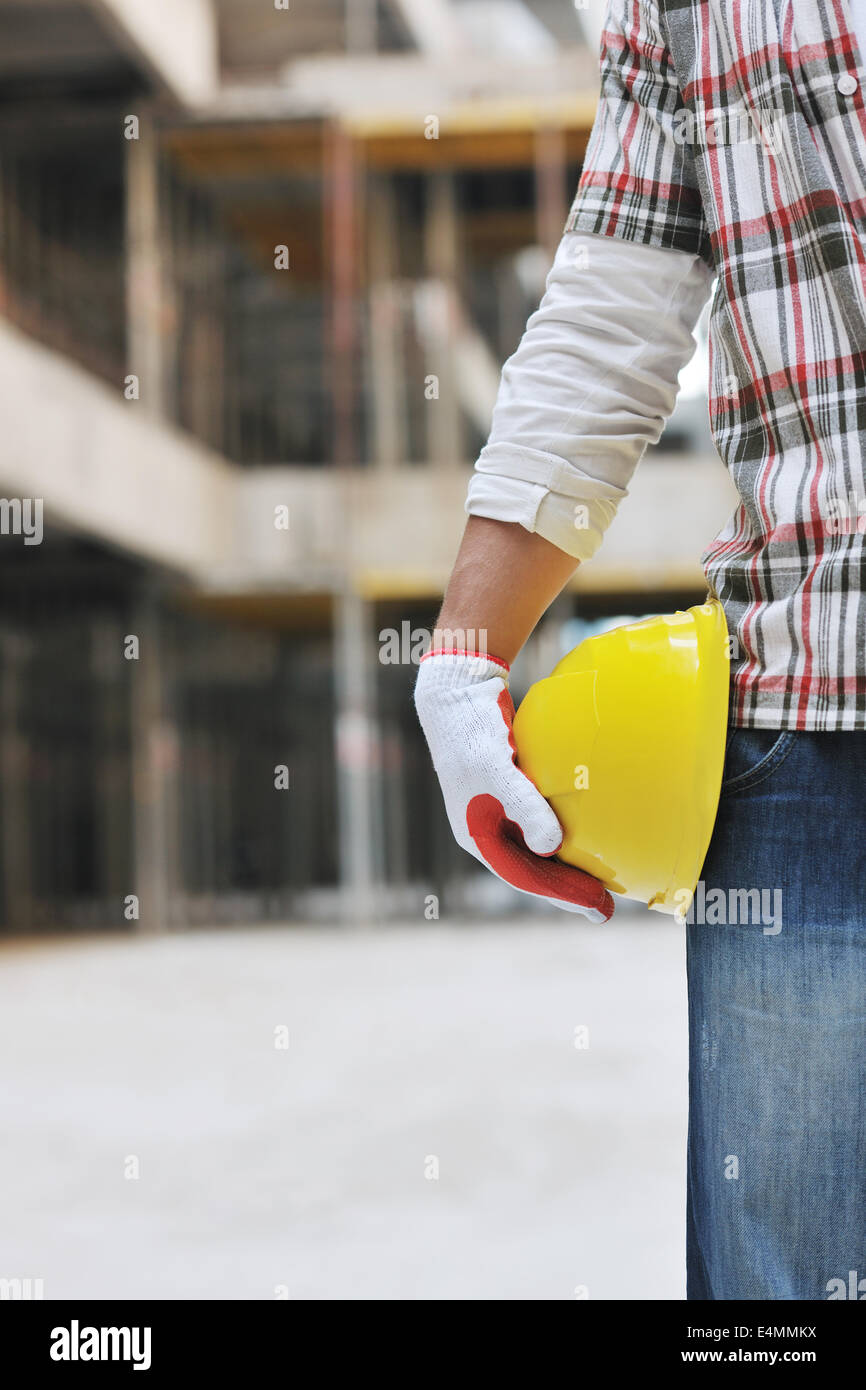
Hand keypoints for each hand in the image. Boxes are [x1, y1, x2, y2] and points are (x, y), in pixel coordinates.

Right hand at [414, 650, 613, 921]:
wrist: (458, 693)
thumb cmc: (474, 734)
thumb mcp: (499, 773)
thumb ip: (526, 808)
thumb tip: (551, 848)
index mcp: (477, 837)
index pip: (525, 878)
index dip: (562, 895)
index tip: (598, 907)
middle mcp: (486, 831)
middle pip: (532, 871)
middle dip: (568, 890)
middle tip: (607, 905)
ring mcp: (496, 812)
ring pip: (536, 851)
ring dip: (567, 866)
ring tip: (601, 877)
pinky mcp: (509, 791)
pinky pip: (541, 823)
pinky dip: (564, 836)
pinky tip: (591, 830)